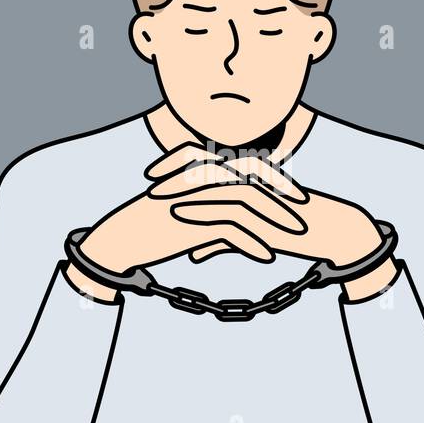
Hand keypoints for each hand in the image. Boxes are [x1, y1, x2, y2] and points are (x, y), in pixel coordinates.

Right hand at [66, 143, 305, 300]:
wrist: (119, 239)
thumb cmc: (153, 227)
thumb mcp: (189, 213)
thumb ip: (215, 210)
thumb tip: (240, 224)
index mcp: (202, 168)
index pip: (247, 165)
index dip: (275, 178)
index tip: (296, 196)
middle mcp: (201, 177)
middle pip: (252, 178)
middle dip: (282, 194)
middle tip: (304, 213)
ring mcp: (196, 197)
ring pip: (246, 203)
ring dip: (273, 221)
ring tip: (293, 238)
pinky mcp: (190, 220)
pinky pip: (229, 230)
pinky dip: (250, 243)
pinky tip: (266, 257)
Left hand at [147, 144, 397, 299]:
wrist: (335, 232)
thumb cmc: (295, 233)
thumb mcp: (252, 236)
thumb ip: (223, 239)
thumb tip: (196, 251)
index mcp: (248, 176)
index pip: (207, 160)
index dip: (178, 163)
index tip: (153, 175)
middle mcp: (252, 178)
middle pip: (206, 166)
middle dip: (174, 172)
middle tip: (148, 183)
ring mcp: (259, 192)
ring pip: (214, 185)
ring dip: (183, 191)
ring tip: (156, 201)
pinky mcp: (267, 211)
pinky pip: (230, 208)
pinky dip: (205, 212)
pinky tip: (182, 216)